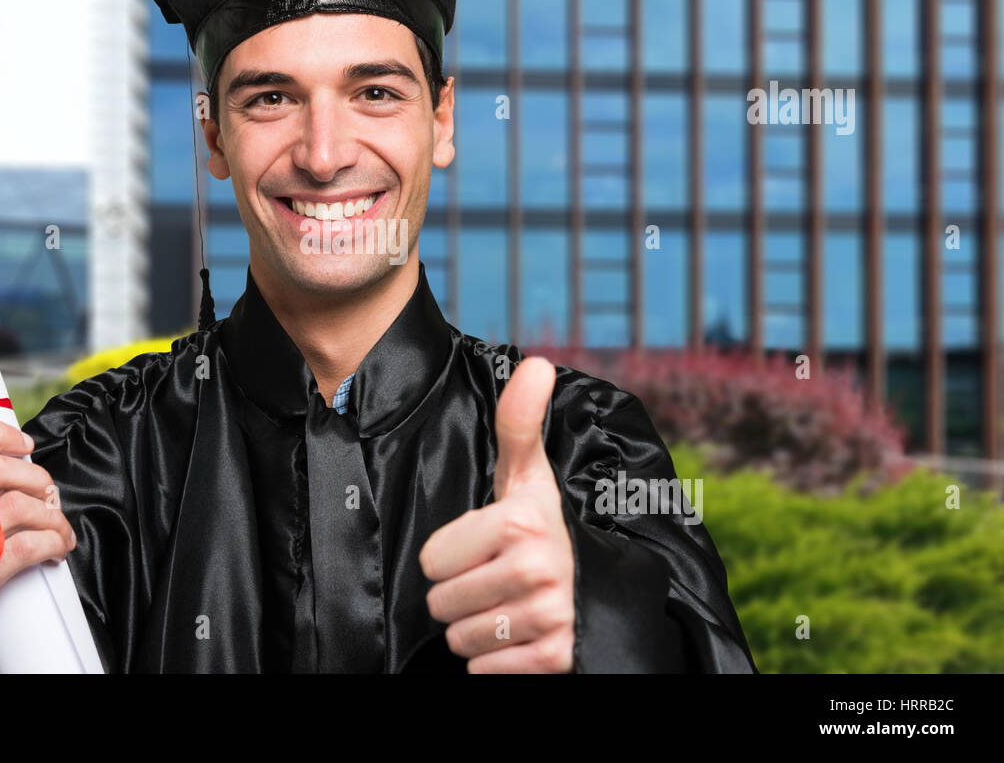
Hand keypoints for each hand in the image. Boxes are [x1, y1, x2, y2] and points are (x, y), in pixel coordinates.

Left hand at [419, 356, 574, 672]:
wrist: (600, 591)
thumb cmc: (543, 528)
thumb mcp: (528, 477)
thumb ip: (518, 423)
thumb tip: (537, 362)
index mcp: (522, 521)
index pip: (431, 560)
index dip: (450, 556)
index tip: (482, 547)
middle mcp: (538, 570)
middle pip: (441, 602)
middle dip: (459, 594)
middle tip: (491, 579)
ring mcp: (548, 618)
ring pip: (459, 638)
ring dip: (472, 628)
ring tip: (502, 605)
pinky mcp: (554, 660)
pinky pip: (483, 670)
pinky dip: (492, 661)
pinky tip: (516, 637)